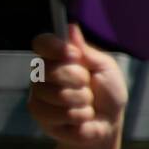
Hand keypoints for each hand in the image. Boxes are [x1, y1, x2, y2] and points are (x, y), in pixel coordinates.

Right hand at [27, 25, 127, 147]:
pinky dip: (81, 116)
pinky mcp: (41, 117)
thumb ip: (87, 51)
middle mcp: (42, 74)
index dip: (54, 47)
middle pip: (51, 69)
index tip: (74, 54)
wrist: (110, 121)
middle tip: (88, 86)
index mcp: (57, 57)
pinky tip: (82, 117)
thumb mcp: (106, 68)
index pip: (42, 43)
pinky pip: (61, 114)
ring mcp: (39, 96)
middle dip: (80, 80)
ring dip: (83, 100)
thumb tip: (71, 27)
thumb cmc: (108, 92)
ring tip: (87, 104)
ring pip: (58, 94)